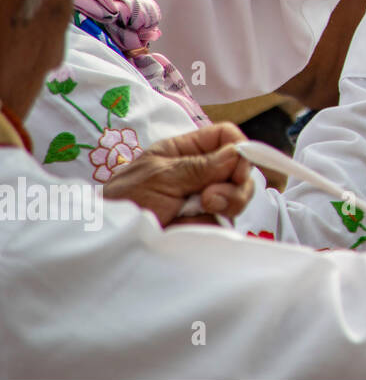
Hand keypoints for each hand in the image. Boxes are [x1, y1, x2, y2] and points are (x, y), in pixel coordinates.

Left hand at [103, 122, 255, 226]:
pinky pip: (226, 220)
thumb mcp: (160, 177)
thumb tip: (237, 153)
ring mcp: (204, 199)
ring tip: (200, 211)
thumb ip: (199, 166)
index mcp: (185, 151)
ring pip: (238, 196)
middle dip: (235, 184)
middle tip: (211, 199)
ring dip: (227, 204)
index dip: (240, 149)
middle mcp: (199, 172)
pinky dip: (216, 223)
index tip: (238, 171)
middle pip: (240, 168)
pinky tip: (195, 226)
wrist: (109, 243)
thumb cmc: (125, 201)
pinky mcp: (205, 223)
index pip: (226, 137)